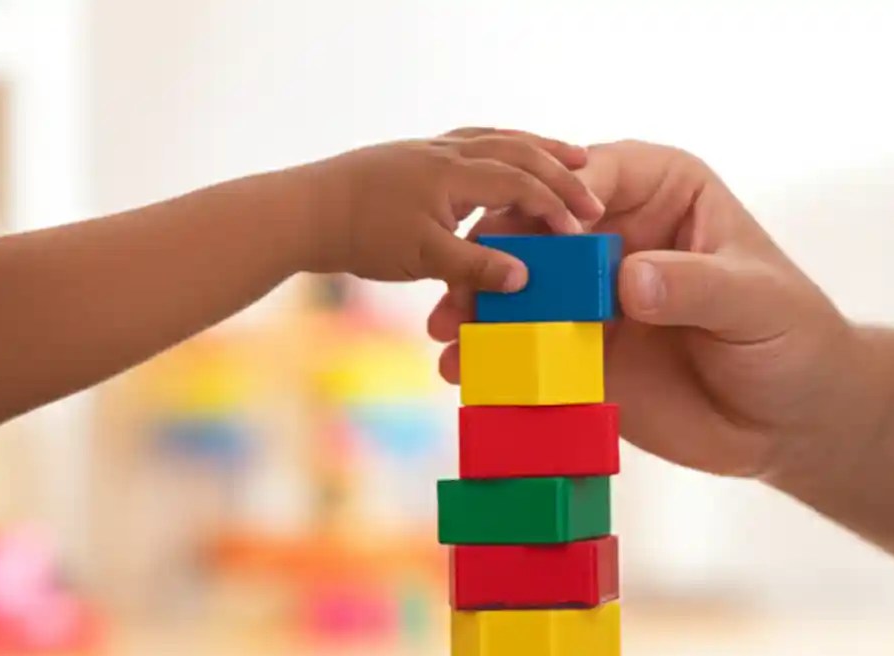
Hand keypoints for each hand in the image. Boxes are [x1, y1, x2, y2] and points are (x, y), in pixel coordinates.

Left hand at [308, 128, 604, 290]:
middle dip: (557, 167)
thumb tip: (525, 278)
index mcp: (454, 173)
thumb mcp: (424, 257)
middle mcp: (445, 151)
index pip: (521, 182)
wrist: (302, 212)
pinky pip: (469, 140)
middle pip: (516, 149)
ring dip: (533, 147)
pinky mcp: (412, 157)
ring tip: (565, 155)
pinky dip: (498, 146)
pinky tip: (499, 158)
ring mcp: (427, 149)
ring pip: (494, 138)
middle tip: (590, 184)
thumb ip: (477, 267)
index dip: (554, 206)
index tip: (579, 230)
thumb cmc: (361, 235)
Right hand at [427, 140, 886, 482]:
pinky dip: (494, 359)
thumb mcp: (756, 301)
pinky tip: (466, 373)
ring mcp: (591, 293)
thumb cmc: (790, 337)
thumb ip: (696, 286)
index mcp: (662, 191)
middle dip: (499, 252)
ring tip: (450, 333)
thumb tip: (631, 280)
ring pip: (523, 287)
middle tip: (464, 283)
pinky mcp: (577, 350)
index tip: (543, 229)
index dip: (564, 194)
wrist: (787, 421)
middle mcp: (616, 234)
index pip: (600, 173)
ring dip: (481, 307)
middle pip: (541, 227)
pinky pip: (525, 346)